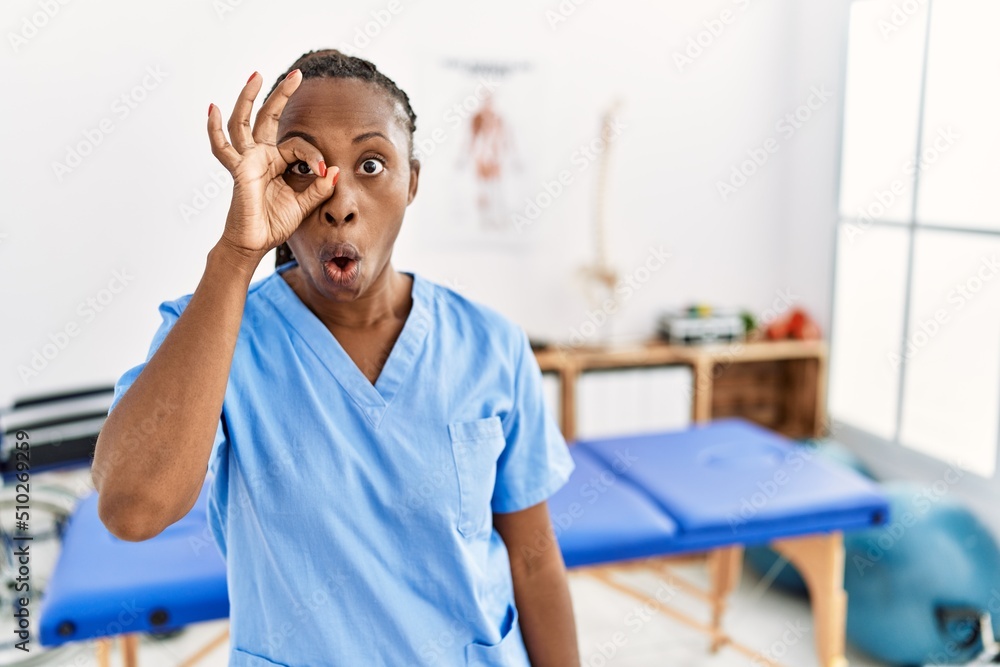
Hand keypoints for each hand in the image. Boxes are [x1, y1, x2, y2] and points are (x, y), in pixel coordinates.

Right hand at [207, 69, 338, 260]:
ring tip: (256, 75)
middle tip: (297, 74)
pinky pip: (222, 147)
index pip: (299, 145)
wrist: (254, 244)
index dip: (314, 155)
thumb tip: (334, 170)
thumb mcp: (304, 204)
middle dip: (282, 94)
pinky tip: (212, 108)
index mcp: (277, 162)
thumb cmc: (274, 224)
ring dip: (250, 98)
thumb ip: (318, 188)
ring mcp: (247, 160)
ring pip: (244, 122)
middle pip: (269, 117)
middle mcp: (260, 156)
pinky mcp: (238, 170)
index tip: (323, 172)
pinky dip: (214, 128)